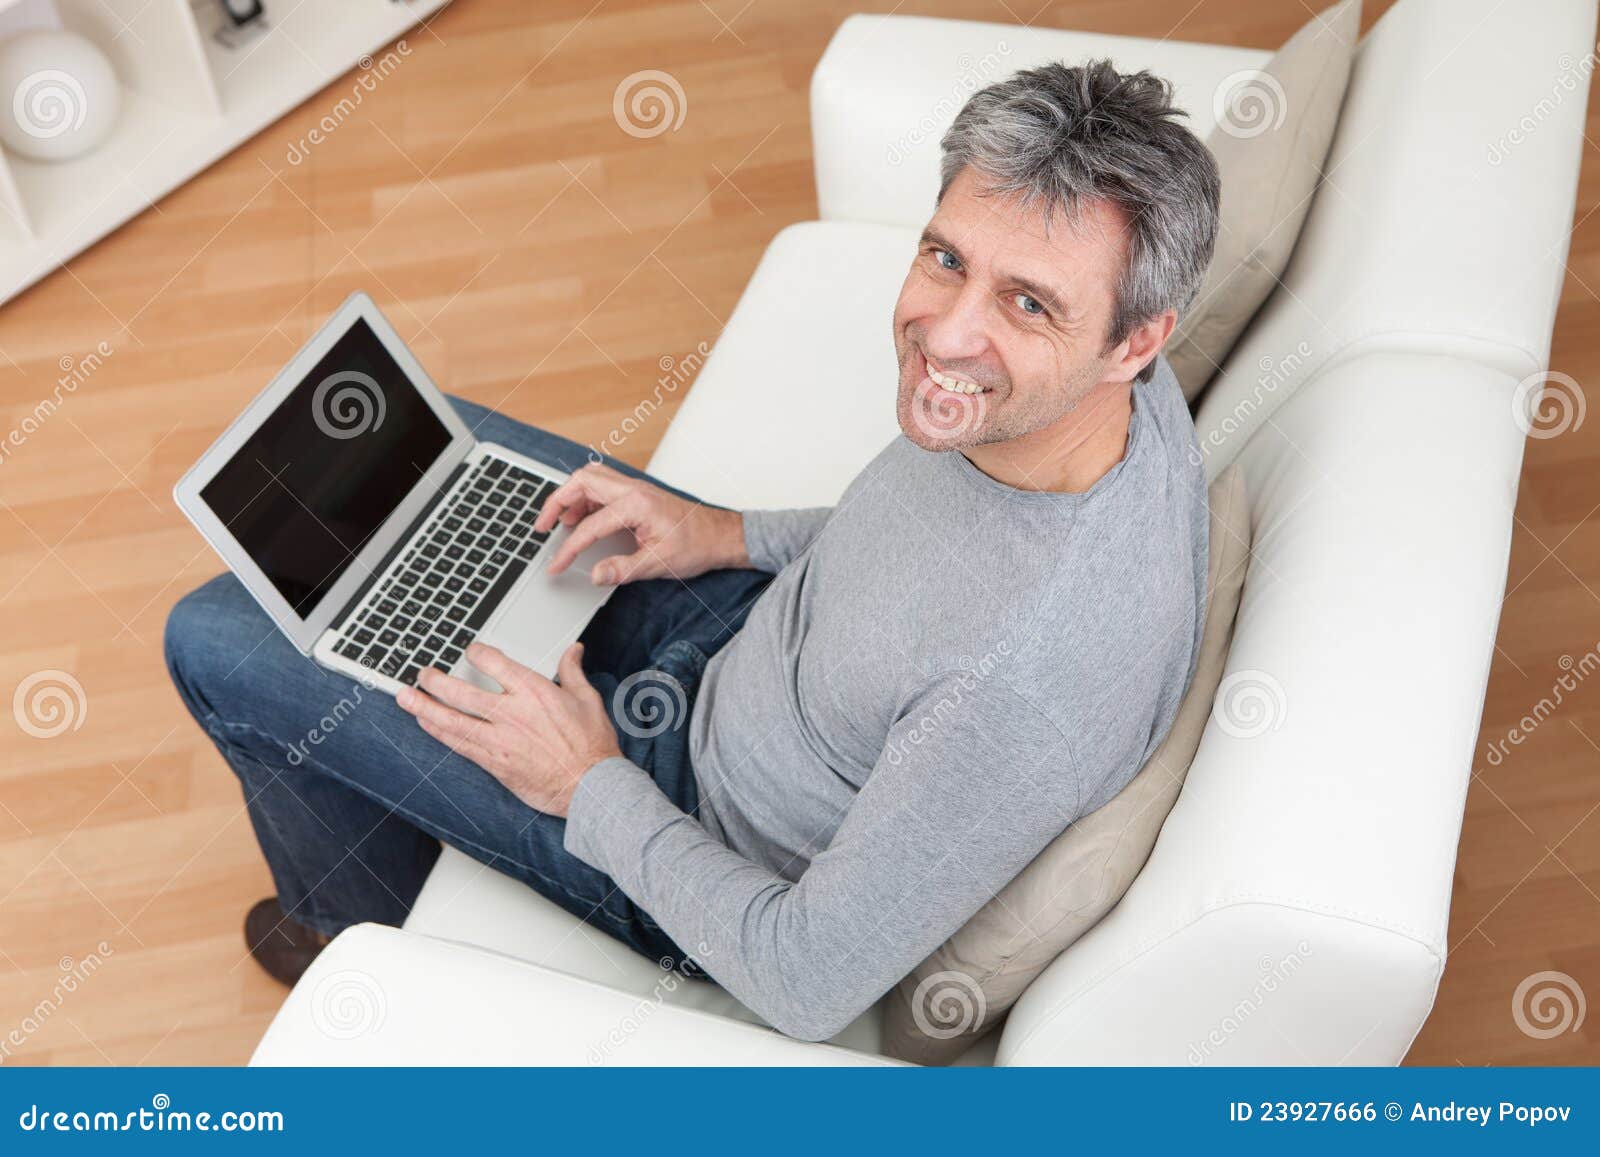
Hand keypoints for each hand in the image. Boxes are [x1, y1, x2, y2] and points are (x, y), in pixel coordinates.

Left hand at [396, 641, 619, 817]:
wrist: (591, 785)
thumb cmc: (592, 745)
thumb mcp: (587, 699)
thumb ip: (573, 671)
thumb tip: (572, 650)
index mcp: (534, 691)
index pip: (494, 663)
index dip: (476, 653)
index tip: (470, 651)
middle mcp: (511, 713)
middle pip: (462, 692)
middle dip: (436, 681)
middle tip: (422, 674)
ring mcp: (500, 739)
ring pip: (452, 719)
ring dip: (424, 707)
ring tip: (405, 697)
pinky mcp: (495, 763)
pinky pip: (459, 744)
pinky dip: (439, 732)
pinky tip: (426, 724)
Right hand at [535, 462, 747, 584]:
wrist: (719, 536)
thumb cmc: (696, 546)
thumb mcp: (659, 564)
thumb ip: (623, 569)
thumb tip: (595, 574)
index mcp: (637, 505)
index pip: (591, 526)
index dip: (569, 548)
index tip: (556, 565)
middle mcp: (633, 489)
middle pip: (582, 480)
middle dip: (557, 501)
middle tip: (543, 526)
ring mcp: (635, 488)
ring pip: (590, 477)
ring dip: (570, 496)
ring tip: (559, 523)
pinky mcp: (636, 493)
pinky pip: (602, 485)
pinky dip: (585, 497)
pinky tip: (581, 517)